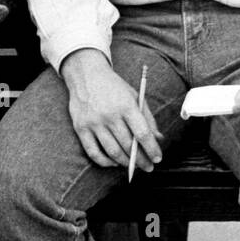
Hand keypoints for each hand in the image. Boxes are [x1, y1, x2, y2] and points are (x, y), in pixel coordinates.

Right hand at [61, 50, 161, 171]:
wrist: (85, 74)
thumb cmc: (113, 87)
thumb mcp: (134, 96)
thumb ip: (147, 118)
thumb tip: (158, 139)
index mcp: (126, 105)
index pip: (142, 133)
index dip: (152, 149)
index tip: (157, 159)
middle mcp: (109, 114)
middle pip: (128, 145)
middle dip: (141, 160)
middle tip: (148, 167)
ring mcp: (93, 122)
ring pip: (113, 152)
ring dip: (126, 163)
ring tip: (134, 165)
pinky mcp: (81, 128)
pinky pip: (93, 152)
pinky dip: (105, 162)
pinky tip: (114, 162)